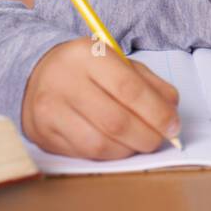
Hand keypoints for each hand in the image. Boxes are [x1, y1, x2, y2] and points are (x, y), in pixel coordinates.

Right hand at [21, 40, 181, 158]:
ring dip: (129, 150)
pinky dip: (108, 155)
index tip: (174, 126)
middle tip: (160, 139)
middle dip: (147, 136)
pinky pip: (84, 154)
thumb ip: (149, 84)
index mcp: (87, 55)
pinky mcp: (43, 134)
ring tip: (140, 142)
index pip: (129, 89)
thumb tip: (172, 114)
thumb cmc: (87, 69)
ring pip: (99, 144)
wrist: (37, 73)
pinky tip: (117, 146)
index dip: (157, 113)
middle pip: (115, 121)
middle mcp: (65, 81)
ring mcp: (50, 110)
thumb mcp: (118, 62)